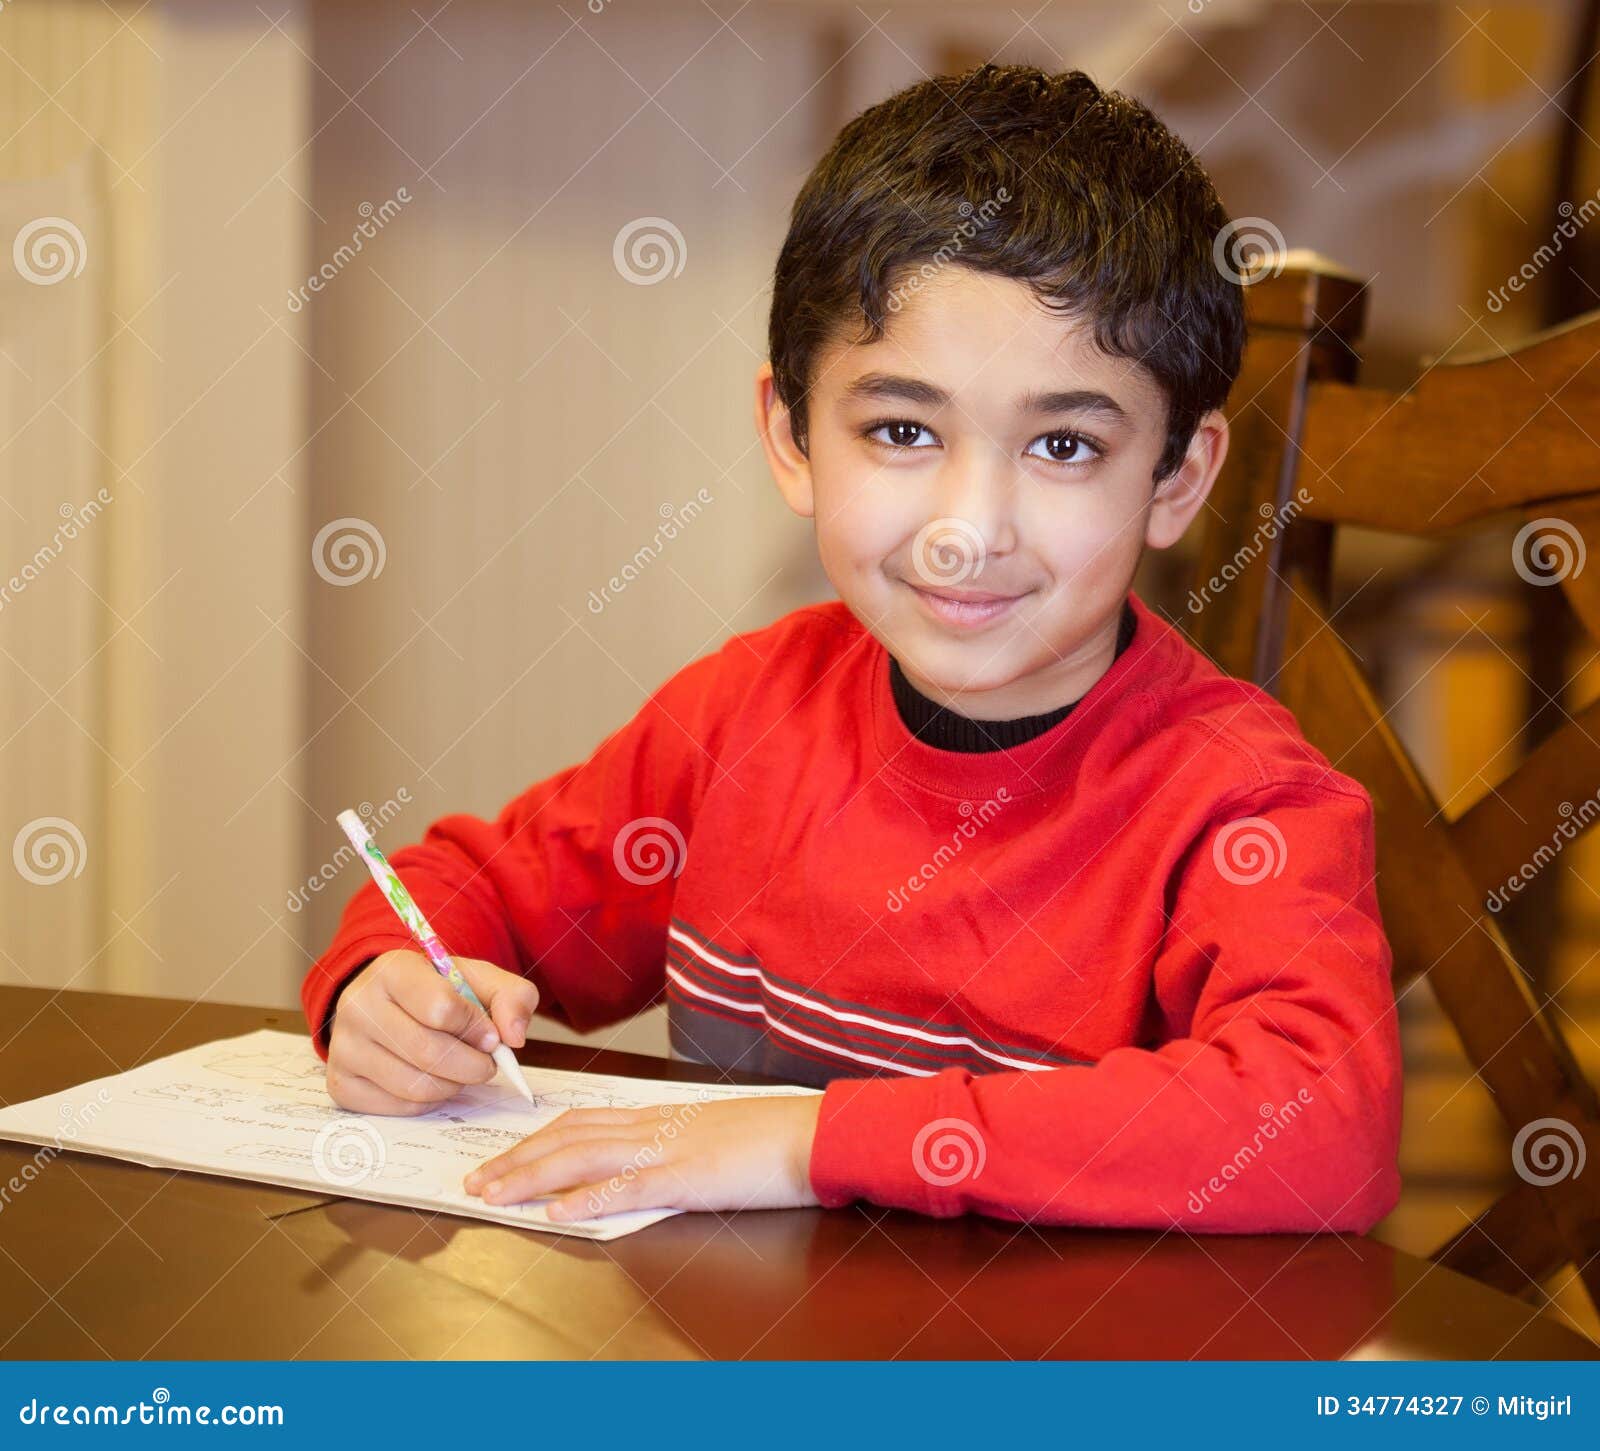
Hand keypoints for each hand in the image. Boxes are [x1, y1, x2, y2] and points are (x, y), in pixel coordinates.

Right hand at [326, 950, 539, 1115]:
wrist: (391, 1000)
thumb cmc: (439, 989)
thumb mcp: (480, 979)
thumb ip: (512, 997)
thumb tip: (514, 1037)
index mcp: (392, 970)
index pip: (441, 1008)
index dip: (476, 1029)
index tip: (491, 1036)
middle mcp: (357, 1006)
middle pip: (429, 1053)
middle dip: (472, 1066)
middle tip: (486, 1064)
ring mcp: (344, 1047)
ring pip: (415, 1085)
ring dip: (453, 1086)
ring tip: (460, 1070)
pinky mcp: (341, 1083)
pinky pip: (398, 1107)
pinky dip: (428, 1102)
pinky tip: (433, 1080)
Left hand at [462, 1094, 823, 1220]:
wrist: (816, 1132)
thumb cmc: (772, 1138)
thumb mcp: (712, 1136)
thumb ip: (672, 1145)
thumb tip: (639, 1167)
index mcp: (659, 1116)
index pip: (582, 1121)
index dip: (537, 1138)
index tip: (504, 1155)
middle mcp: (654, 1125)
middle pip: (568, 1135)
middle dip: (517, 1158)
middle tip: (476, 1180)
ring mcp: (667, 1149)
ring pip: (582, 1156)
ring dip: (531, 1176)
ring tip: (493, 1194)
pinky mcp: (686, 1177)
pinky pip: (627, 1186)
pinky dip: (586, 1198)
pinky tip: (556, 1211)